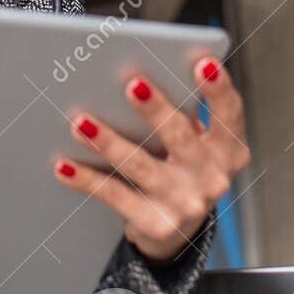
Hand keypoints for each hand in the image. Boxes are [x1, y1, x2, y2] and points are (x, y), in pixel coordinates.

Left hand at [51, 56, 249, 262]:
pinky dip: (87, 180)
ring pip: (141, 166)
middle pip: (182, 136)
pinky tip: (63, 165)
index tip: (203, 63)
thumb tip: (133, 80)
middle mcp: (213, 177)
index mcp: (228, 149)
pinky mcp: (157, 224)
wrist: (176, 231)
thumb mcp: (192, 143)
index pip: (229, 113)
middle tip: (131, 84)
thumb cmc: (178, 166)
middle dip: (156, 110)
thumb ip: (179, 114)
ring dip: (109, 142)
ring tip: (81, 123)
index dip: (219, 88)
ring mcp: (186, 204)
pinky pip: (115, 196)